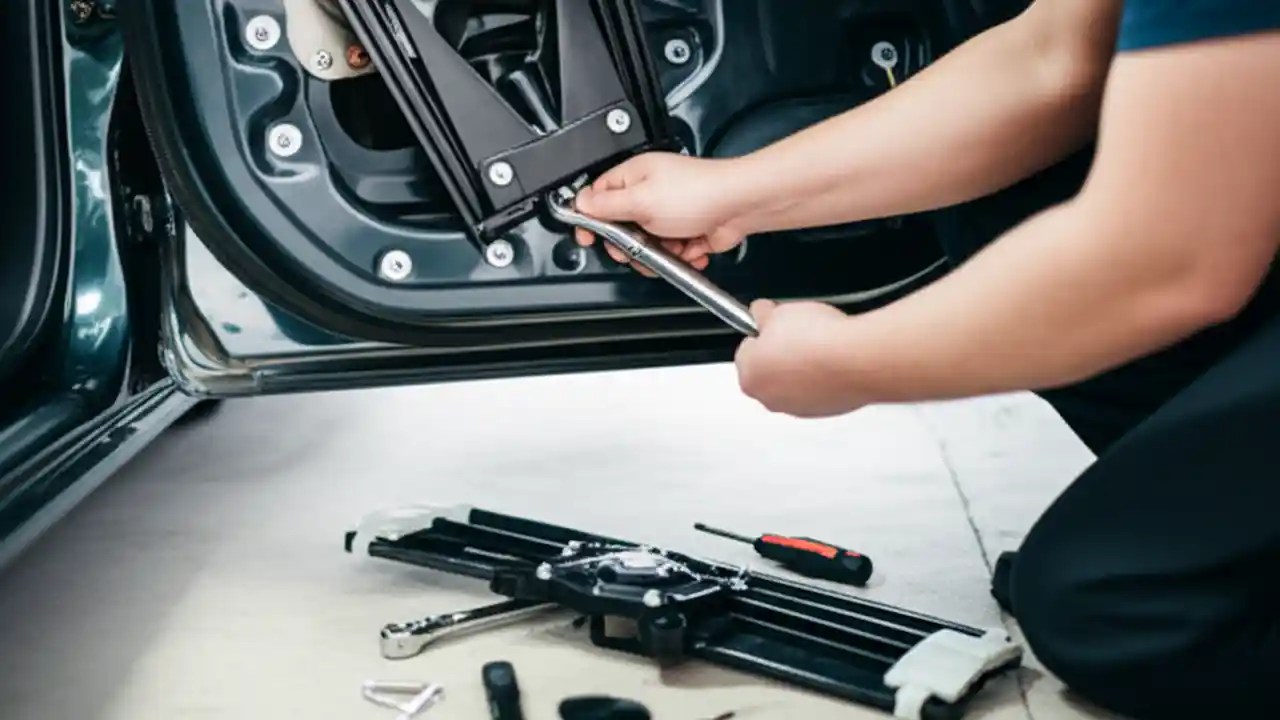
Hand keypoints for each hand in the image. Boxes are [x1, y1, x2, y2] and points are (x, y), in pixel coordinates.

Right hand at [573, 153, 749, 275]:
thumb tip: (580, 204)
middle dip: (629, 243)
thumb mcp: (641, 200)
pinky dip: (680, 254)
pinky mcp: (686, 229)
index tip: (589, 236)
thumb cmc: (699, 192)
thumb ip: (606, 205)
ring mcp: (668, 212)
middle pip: (621, 226)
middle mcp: (649, 192)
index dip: (590, 218)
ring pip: (646, 243)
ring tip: (670, 247)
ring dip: (658, 252)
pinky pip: (670, 250)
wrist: (740, 205)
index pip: (597, 197)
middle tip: (635, 246)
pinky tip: (689, 248)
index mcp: (633, 176)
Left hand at [735, 300, 865, 417]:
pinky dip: (823, 378)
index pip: (747, 350)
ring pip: (793, 383)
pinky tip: (834, 360)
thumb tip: (761, 313)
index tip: (774, 322)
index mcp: (749, 375)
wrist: (856, 360)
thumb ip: (762, 314)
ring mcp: (797, 408)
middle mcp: (769, 399)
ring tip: (820, 345)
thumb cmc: (816, 340)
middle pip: (768, 371)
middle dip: (780, 353)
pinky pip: (817, 392)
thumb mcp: (779, 312)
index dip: (763, 332)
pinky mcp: (824, 412)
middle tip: (797, 333)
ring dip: (802, 367)